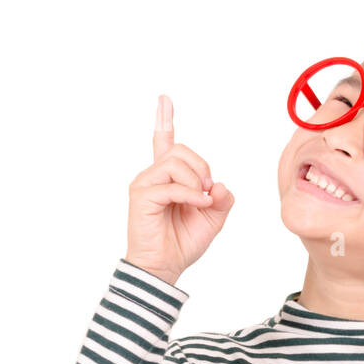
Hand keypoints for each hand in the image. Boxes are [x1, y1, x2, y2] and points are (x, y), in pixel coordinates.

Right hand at [124, 95, 234, 285]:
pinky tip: (199, 205)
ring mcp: (144, 184)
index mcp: (169, 176)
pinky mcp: (141, 196)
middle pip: (180, 149)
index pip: (164, 141)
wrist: (167, 265)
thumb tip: (217, 184)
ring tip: (200, 201)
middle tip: (208, 190)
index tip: (164, 98)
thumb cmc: (184, 240)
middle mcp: (153, 175)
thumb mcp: (214, 216)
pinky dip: (191, 195)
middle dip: (202, 166)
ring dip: (196, 181)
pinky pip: (171, 185)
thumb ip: (221, 197)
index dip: (165, 119)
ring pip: (175, 162)